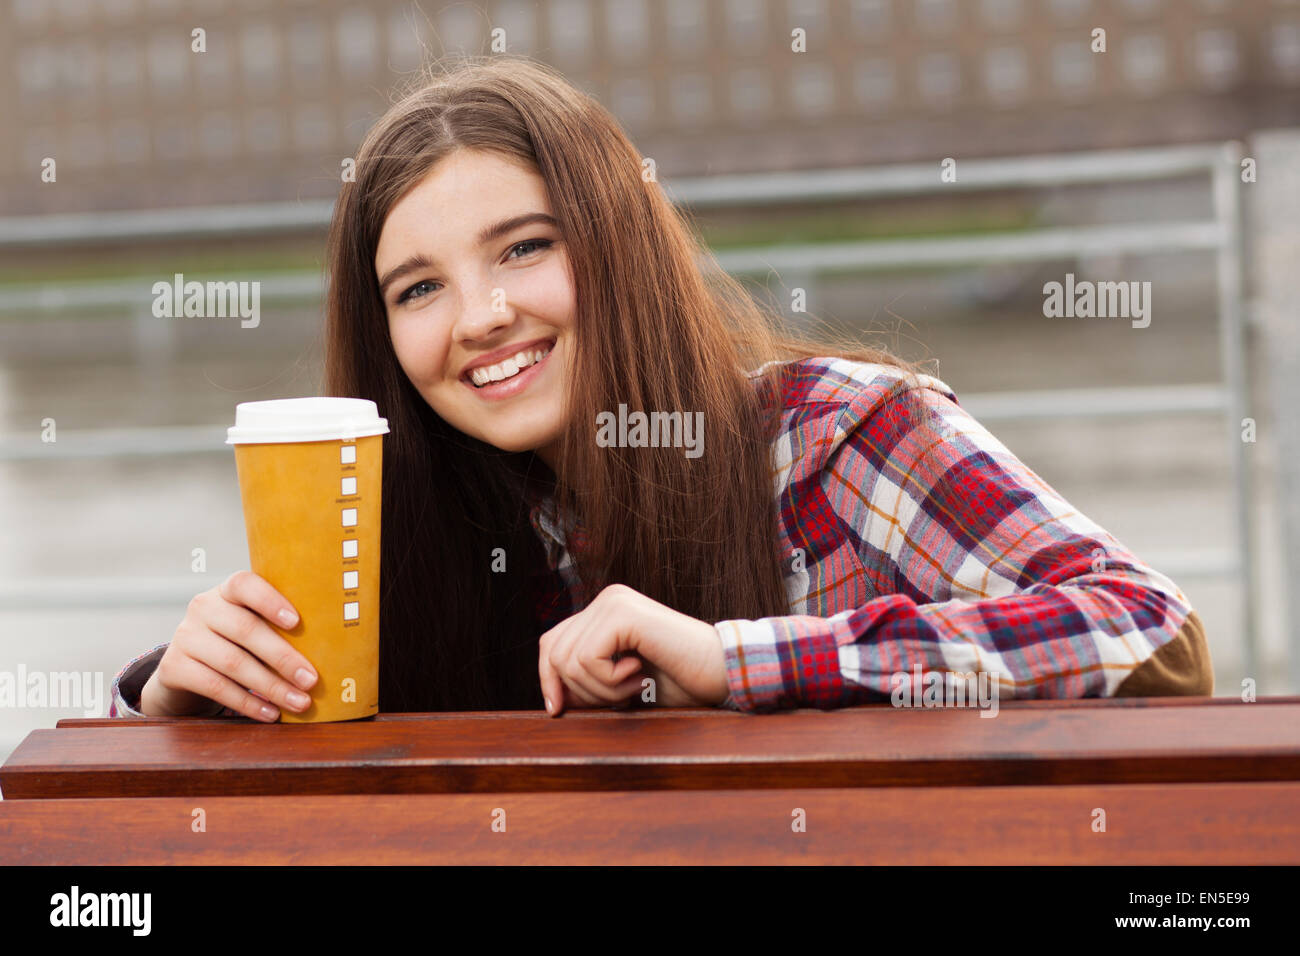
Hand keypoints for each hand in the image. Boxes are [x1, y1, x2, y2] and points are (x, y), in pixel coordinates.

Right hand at [139, 571, 318, 721]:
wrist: (185, 665)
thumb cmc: (236, 642)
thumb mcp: (251, 624)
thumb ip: (278, 626)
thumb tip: (332, 646)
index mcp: (227, 590)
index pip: (244, 584)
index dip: (270, 601)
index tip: (297, 622)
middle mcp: (203, 607)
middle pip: (246, 630)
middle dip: (284, 658)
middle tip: (312, 680)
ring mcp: (184, 636)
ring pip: (234, 663)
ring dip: (272, 687)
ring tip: (299, 702)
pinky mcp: (174, 667)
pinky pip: (216, 686)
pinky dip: (248, 703)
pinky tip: (270, 714)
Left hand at [537, 583, 728, 715]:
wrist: (723, 673)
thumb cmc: (681, 681)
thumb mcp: (622, 685)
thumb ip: (589, 682)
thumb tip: (553, 700)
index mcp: (605, 612)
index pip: (552, 643)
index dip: (548, 678)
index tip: (557, 710)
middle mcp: (606, 599)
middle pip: (554, 652)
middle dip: (581, 690)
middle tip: (623, 695)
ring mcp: (614, 602)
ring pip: (568, 660)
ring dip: (601, 688)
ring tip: (636, 684)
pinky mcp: (622, 613)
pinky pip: (586, 658)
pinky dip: (610, 681)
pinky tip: (640, 675)